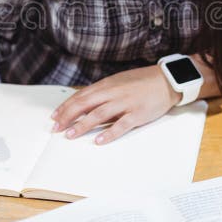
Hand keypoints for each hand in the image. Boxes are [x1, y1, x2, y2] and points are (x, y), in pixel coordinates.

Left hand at [51, 65, 180, 144]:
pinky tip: (98, 140)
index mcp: (107, 85)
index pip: (81, 96)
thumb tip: (84, 104)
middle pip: (85, 104)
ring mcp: (125, 103)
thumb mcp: (118, 82)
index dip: (66, 107)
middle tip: (56, 128)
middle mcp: (113, 93)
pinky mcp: (137, 114)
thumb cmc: (141, 82)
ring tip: (70, 135)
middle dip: (68, 116)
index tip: (55, 117)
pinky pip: (120, 125)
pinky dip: (108, 133)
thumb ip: (102, 92)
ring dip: (82, 125)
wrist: (166, 80)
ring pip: (98, 114)